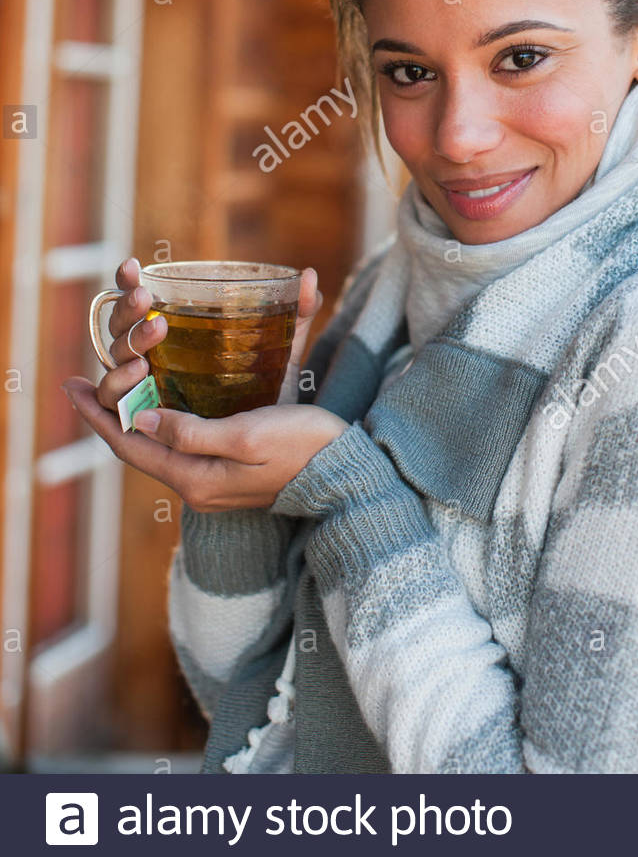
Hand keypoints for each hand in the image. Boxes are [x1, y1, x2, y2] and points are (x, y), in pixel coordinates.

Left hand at [62, 256, 340, 510]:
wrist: (348, 472)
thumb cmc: (303, 449)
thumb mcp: (245, 438)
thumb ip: (191, 432)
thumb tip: (141, 418)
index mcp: (196, 478)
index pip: (129, 445)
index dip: (97, 416)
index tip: (71, 386)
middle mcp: (200, 479)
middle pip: (140, 442)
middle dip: (111, 410)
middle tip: (87, 377)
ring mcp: (217, 473)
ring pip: (163, 437)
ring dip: (137, 409)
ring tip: (119, 380)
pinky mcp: (235, 460)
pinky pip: (190, 432)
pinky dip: (171, 409)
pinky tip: (169, 390)